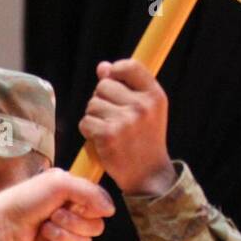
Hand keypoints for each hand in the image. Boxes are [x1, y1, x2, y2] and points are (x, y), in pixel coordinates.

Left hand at [0, 170, 113, 240]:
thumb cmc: (26, 200)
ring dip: (64, 237)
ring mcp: (64, 232)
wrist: (3, 226)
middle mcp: (71, 211)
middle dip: (73, 223)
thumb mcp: (59, 184)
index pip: (100, 206)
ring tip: (44, 230)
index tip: (74, 205)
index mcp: (73, 192)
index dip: (89, 209)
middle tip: (53, 216)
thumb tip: (111, 210)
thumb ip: (89, 192)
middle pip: (95, 226)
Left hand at [79, 59, 175, 197]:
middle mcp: (141, 106)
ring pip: (92, 104)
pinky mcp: (108, 135)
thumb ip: (127, 86)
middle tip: (114, 119)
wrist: (149, 175)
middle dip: (102, 99)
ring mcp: (124, 121)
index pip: (129, 66)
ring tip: (110, 131)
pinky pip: (85, 122)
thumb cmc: (145, 140)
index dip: (115, 72)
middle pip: (104, 85)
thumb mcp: (147, 110)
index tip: (114, 84)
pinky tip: (102, 141)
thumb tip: (102, 67)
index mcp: (154, 96)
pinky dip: (88, 131)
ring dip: (94, 117)